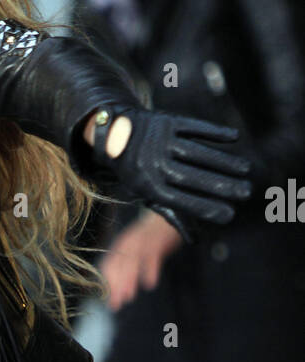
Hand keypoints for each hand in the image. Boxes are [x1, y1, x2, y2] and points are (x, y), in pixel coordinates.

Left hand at [88, 107, 252, 243]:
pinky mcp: (167, 121)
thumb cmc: (138, 171)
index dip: (205, 208)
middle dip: (221, 186)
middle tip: (246, 192)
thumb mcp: (147, 193)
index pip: (181, 201)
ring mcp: (160, 141)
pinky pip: (193, 127)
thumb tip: (195, 240)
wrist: (114, 134)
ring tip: (245, 169)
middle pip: (192, 177)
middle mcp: (153, 164)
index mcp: (148, 186)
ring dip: (223, 161)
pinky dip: (213, 132)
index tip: (230, 215)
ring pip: (196, 153)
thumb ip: (171, 213)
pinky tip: (234, 137)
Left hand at [101, 211, 183, 310]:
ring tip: (128, 296)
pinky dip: (149, 270)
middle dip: (116, 286)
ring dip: (128, 280)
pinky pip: (151, 257)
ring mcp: (141, 242)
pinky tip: (150, 284)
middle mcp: (127, 244)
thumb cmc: (150, 239)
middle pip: (118, 267)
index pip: (109, 267)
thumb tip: (119, 290)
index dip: (109, 285)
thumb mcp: (134, 251)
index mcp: (120, 247)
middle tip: (117, 304)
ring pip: (131, 262)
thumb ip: (126, 267)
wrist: (166, 217)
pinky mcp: (156, 241)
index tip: (112, 303)